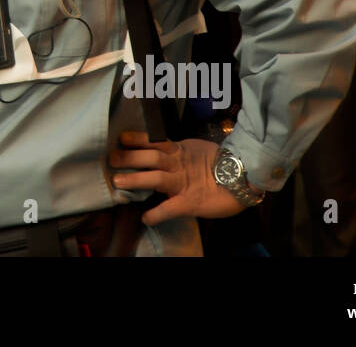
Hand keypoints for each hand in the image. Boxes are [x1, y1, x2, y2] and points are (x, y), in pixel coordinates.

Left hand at [107, 131, 245, 224]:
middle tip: (110, 158)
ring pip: (156, 178)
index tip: (120, 138)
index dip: (137, 139)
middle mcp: (179, 164)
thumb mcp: (195, 150)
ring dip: (136, 179)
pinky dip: (157, 214)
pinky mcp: (191, 202)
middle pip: (151, 157)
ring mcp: (184, 183)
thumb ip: (176, 150)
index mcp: (180, 151)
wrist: (244, 179)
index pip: (154, 142)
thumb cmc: (219, 164)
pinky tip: (145, 218)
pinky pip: (171, 208)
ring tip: (117, 182)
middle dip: (130, 157)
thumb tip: (156, 147)